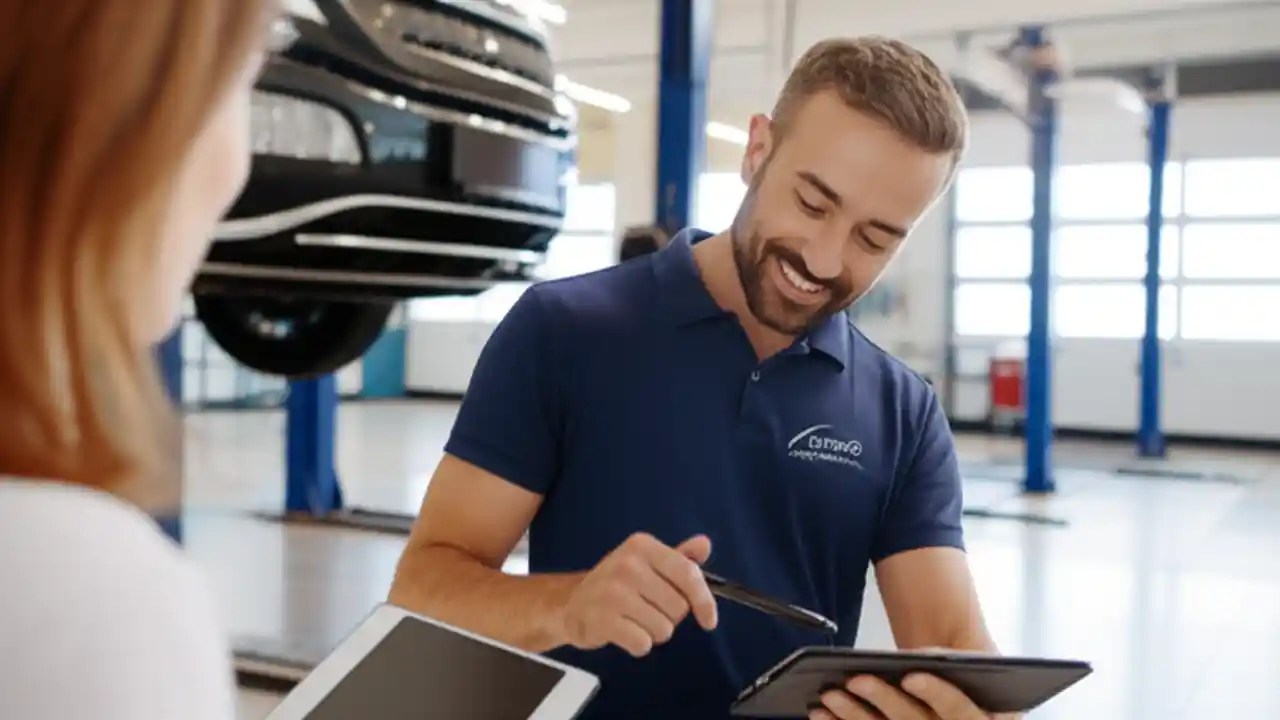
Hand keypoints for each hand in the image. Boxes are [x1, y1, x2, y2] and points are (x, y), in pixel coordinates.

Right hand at [556, 532, 717, 656]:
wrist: (571, 603)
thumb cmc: (618, 584)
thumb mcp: (648, 564)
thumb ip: (679, 557)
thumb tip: (704, 545)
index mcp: (642, 546)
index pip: (688, 574)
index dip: (705, 600)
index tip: (709, 620)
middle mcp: (627, 564)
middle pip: (679, 607)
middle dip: (670, 617)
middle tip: (647, 609)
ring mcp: (613, 591)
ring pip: (663, 629)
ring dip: (653, 632)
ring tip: (633, 620)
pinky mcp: (602, 619)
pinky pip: (643, 643)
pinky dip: (638, 645)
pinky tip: (624, 633)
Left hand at [810, 673, 1021, 719]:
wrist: (950, 706)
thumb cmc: (962, 686)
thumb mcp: (974, 671)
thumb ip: (952, 663)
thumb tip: (919, 657)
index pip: (961, 712)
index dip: (937, 694)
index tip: (910, 676)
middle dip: (885, 701)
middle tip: (856, 680)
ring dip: (854, 716)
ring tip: (829, 695)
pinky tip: (822, 714)